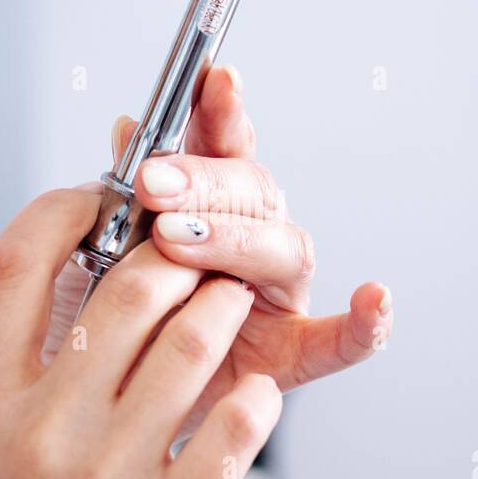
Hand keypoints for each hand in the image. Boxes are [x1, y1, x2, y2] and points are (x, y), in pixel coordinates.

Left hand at [44, 65, 392, 433]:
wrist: (100, 398)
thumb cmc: (107, 315)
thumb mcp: (103, 244)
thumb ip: (126, 190)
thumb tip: (128, 126)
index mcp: (212, 203)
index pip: (225, 144)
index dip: (222, 111)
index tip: (214, 80)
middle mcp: (254, 238)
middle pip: (253, 192)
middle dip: (203, 180)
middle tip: (152, 183)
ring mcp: (277, 293)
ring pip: (284, 249)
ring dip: (236, 238)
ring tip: (177, 239)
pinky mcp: (289, 354)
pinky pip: (339, 341)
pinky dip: (365, 324)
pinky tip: (376, 300)